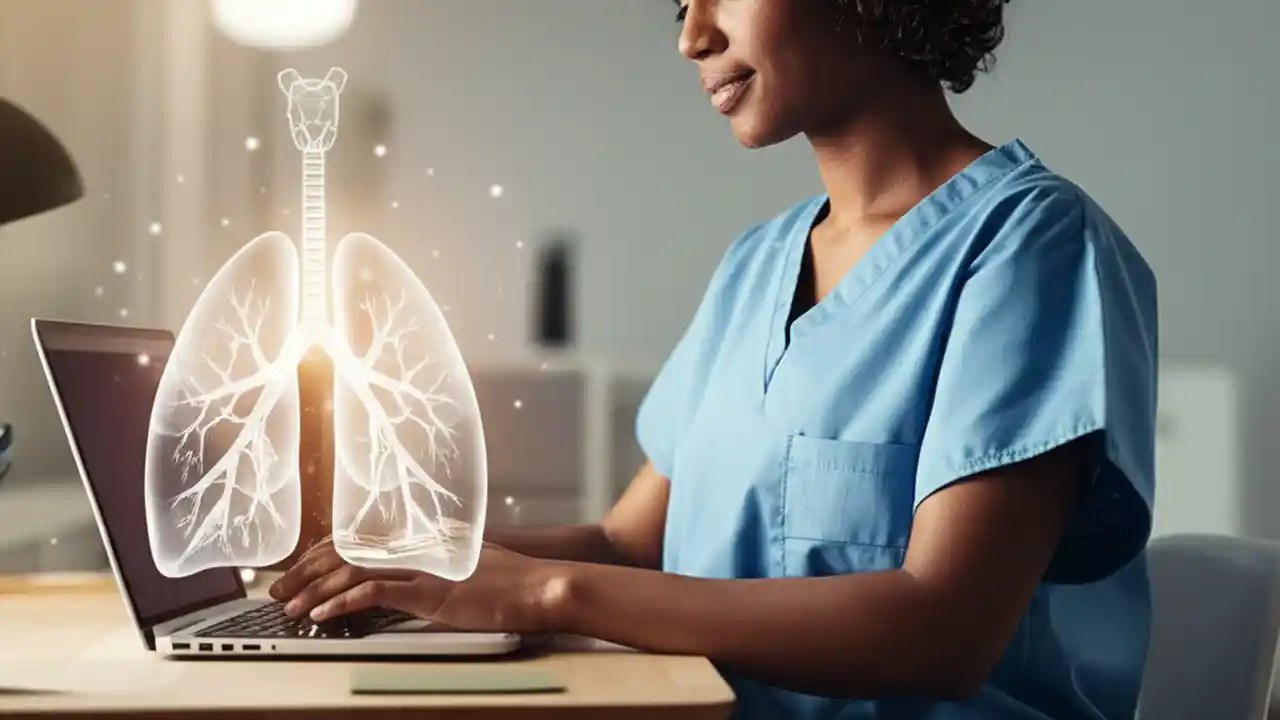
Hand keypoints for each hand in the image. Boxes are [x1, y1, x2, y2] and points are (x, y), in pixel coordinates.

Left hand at [268, 537, 569, 632]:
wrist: (541, 586)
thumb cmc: (515, 581)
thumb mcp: (473, 564)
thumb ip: (443, 563)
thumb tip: (419, 575)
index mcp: (423, 537)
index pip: (359, 540)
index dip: (323, 554)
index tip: (299, 569)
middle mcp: (416, 546)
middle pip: (346, 552)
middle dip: (305, 571)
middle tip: (279, 589)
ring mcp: (421, 569)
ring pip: (350, 572)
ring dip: (314, 591)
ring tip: (290, 607)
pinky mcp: (428, 593)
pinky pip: (372, 594)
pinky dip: (341, 604)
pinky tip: (322, 616)